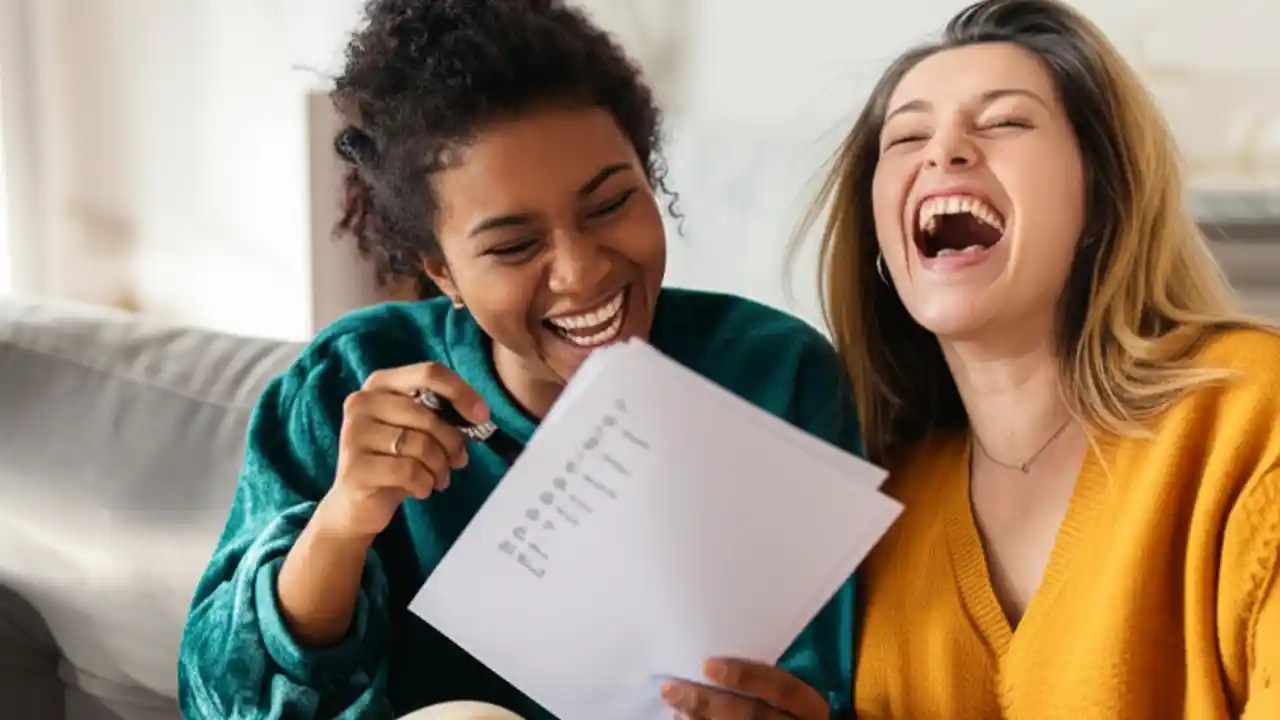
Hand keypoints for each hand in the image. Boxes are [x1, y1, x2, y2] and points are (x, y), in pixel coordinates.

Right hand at [319, 361, 488, 537]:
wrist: (357, 504)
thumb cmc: (395, 461)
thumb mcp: (418, 431)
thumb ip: (442, 415)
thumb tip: (477, 415)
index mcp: (381, 383)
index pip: (428, 373)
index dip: (461, 392)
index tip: (482, 416)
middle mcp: (362, 402)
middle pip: (427, 415)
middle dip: (452, 442)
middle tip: (459, 460)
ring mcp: (354, 433)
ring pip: (420, 444)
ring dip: (439, 466)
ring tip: (439, 478)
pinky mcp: (354, 467)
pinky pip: (408, 471)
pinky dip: (424, 483)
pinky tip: (421, 489)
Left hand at [661, 658, 828, 719]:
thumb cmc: (792, 702)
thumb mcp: (792, 688)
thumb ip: (770, 672)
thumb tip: (721, 648)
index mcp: (809, 706)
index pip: (782, 688)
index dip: (747, 675)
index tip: (708, 664)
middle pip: (752, 715)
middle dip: (708, 702)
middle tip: (672, 688)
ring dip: (698, 718)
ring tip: (673, 703)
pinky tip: (682, 719)